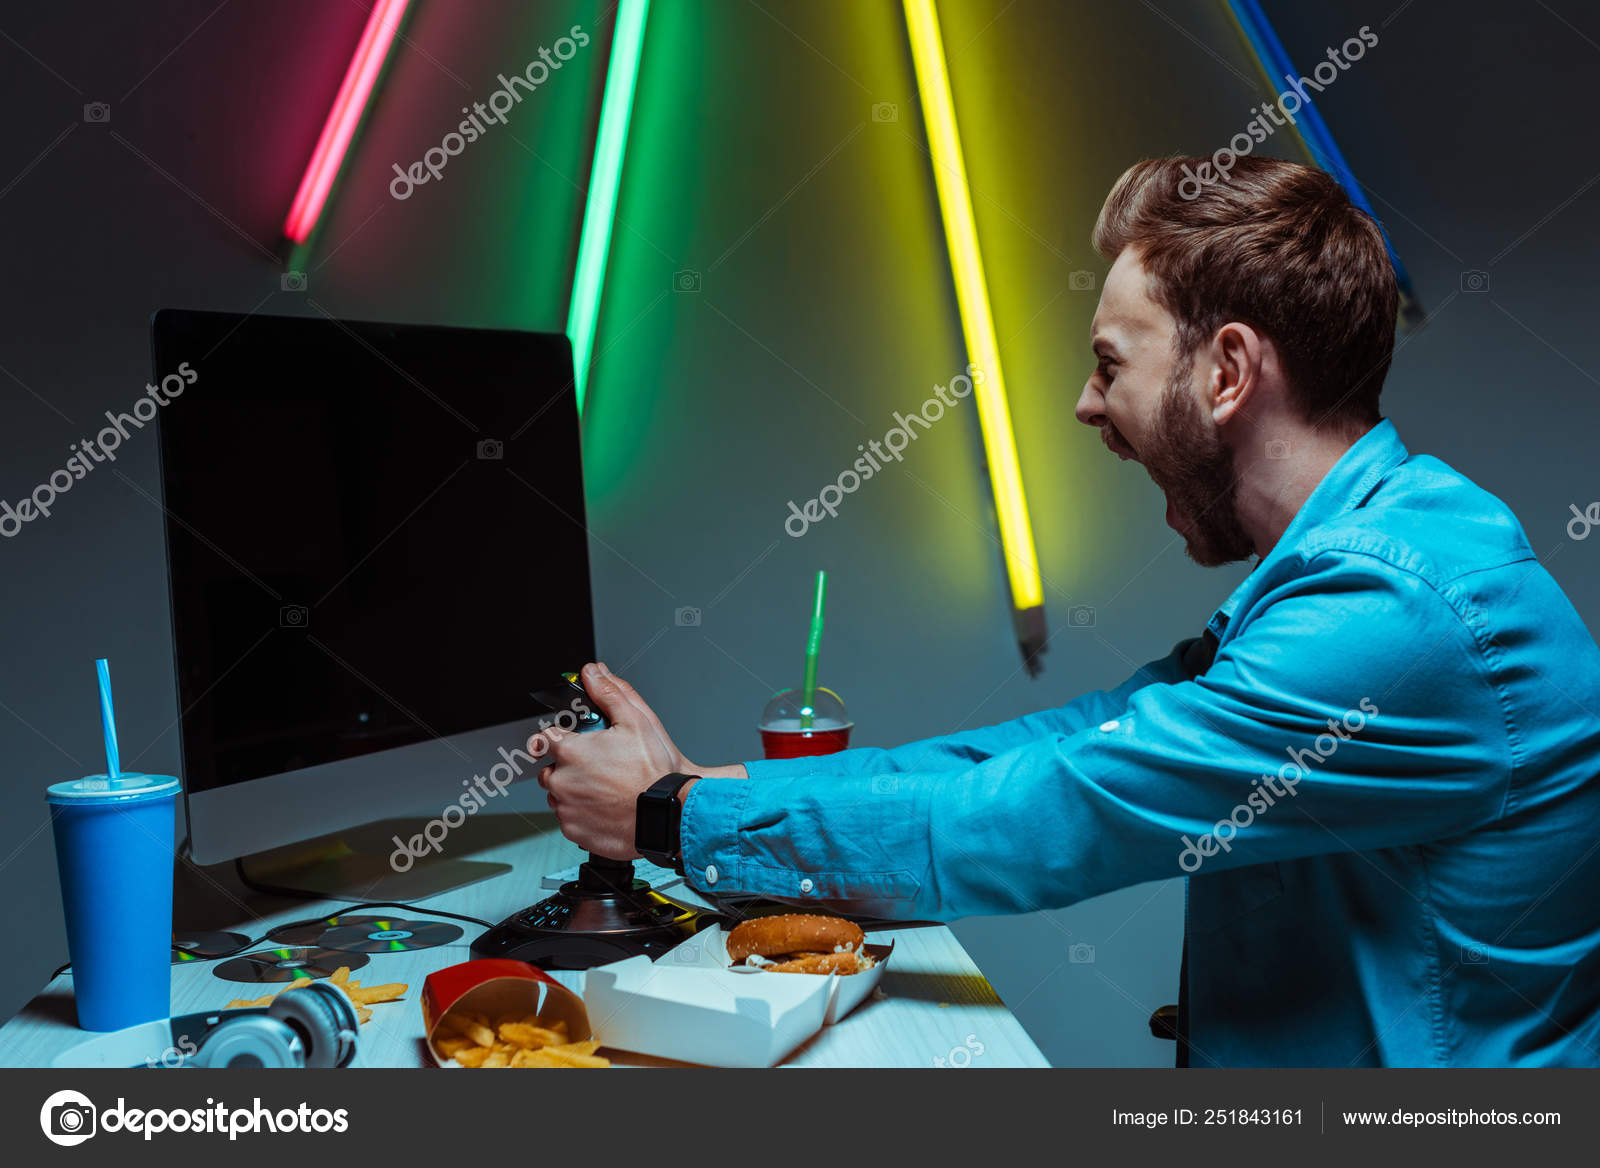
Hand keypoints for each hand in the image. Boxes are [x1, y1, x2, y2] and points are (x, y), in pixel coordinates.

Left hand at [540, 662, 692, 858]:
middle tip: (597, 769)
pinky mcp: (573, 831)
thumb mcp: (636, 721)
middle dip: (567, 767)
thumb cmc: (654, 772)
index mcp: (571, 752)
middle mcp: (561, 781)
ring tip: (604, 790)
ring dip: (573, 791)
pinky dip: (582, 815)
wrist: (668, 815)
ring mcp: (566, 809)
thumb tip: (593, 673)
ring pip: (558, 796)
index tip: (569, 743)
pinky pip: (569, 820)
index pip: (544, 738)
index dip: (559, 738)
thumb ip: (608, 693)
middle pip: (549, 769)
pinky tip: (605, 809)